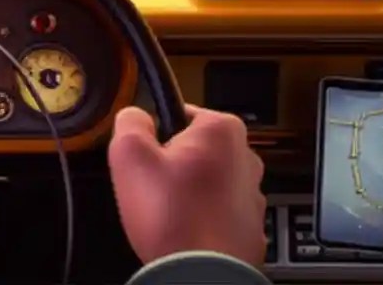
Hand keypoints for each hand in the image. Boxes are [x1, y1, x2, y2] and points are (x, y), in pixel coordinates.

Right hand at [108, 104, 266, 266]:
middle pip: (197, 148)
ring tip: (170, 214)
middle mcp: (246, 157)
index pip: (181, 113)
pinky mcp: (252, 225)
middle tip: (155, 187)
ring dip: (190, 192)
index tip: (148, 157)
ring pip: (209, 181)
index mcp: (222, 129)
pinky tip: (186, 231)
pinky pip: (219, 211)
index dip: (157, 135)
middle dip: (175, 164)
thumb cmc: (171, 215)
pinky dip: (203, 218)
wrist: (201, 274)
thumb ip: (130, 122)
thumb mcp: (130, 155)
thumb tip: (134, 115)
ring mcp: (253, 194)